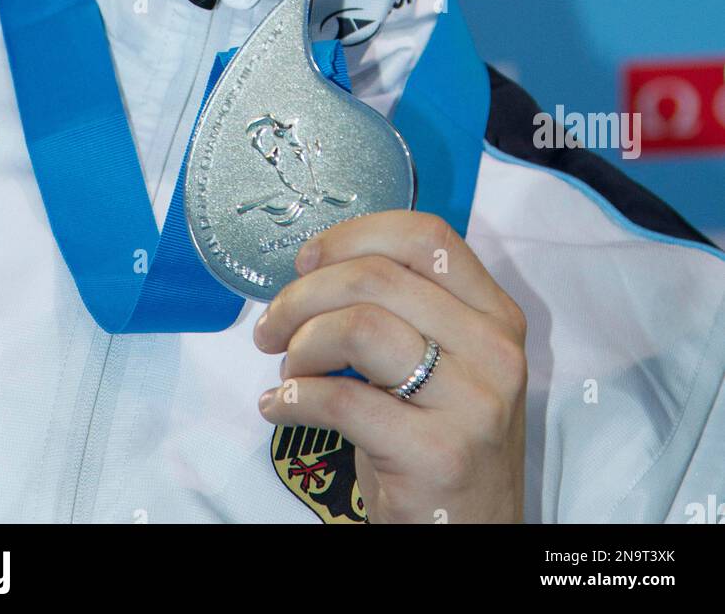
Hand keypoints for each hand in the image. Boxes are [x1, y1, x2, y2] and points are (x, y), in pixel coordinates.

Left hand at [253, 210, 526, 523]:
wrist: (471, 533)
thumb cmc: (440, 439)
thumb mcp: (445, 361)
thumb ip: (405, 308)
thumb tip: (316, 267)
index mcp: (496, 314)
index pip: (426, 237)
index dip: (354, 235)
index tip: (307, 260)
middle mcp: (494, 350)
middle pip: (378, 277)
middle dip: (304, 294)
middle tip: (273, 325)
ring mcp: (473, 403)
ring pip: (360, 326)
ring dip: (301, 343)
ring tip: (289, 370)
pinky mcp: (439, 455)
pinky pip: (342, 400)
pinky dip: (293, 398)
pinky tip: (281, 407)